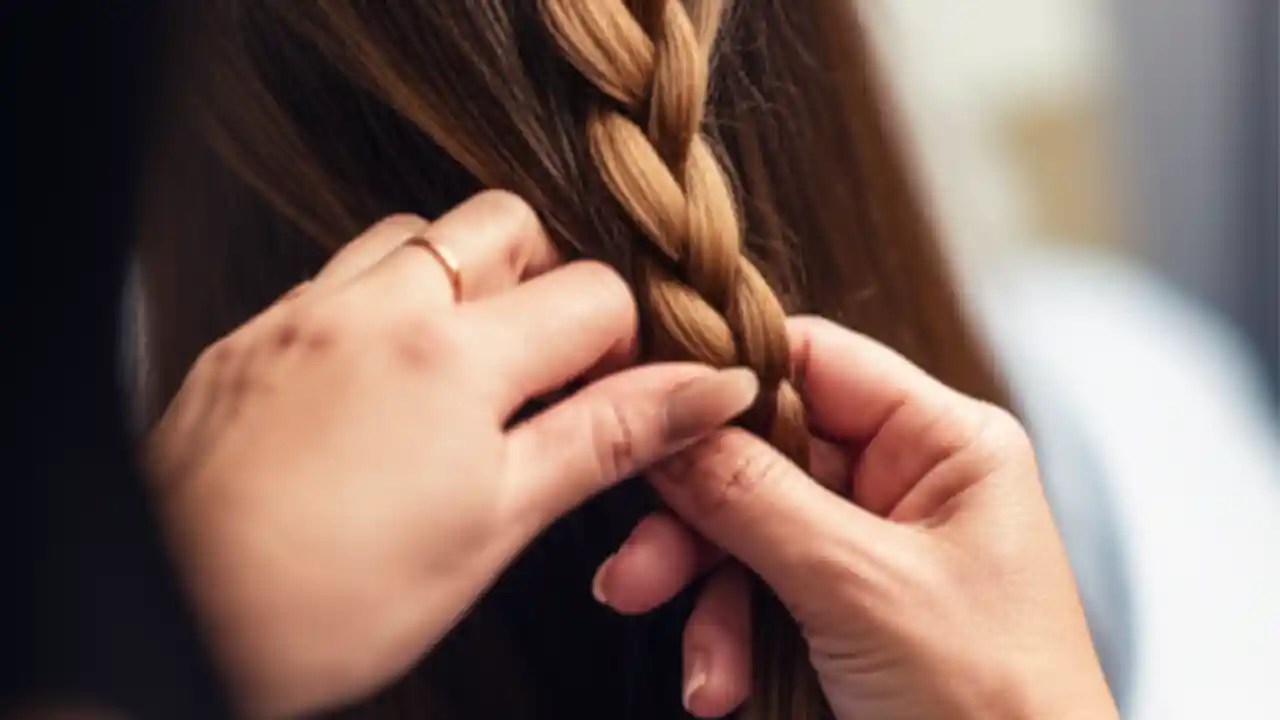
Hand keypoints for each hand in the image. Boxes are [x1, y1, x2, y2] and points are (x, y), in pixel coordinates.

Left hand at [146, 192, 759, 716]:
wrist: (165, 621)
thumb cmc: (327, 604)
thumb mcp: (493, 526)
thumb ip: (603, 438)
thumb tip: (706, 391)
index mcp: (453, 355)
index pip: (592, 293)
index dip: (626, 344)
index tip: (617, 397)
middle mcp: (376, 306)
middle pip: (507, 224)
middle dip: (548, 281)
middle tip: (546, 373)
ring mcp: (305, 312)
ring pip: (417, 236)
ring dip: (464, 282)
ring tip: (466, 374)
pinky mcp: (252, 334)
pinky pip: (340, 276)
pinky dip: (384, 305)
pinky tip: (385, 383)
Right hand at [592, 317, 1117, 718]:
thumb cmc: (996, 707)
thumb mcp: (861, 588)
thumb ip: (753, 497)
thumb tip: (667, 427)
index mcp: (946, 442)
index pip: (814, 359)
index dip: (726, 375)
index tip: (647, 404)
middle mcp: (908, 481)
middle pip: (763, 452)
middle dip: (697, 519)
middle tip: (640, 568)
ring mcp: (873, 546)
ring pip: (748, 529)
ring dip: (705, 595)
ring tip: (698, 665)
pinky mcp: (845, 609)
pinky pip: (760, 595)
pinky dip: (729, 641)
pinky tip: (720, 689)